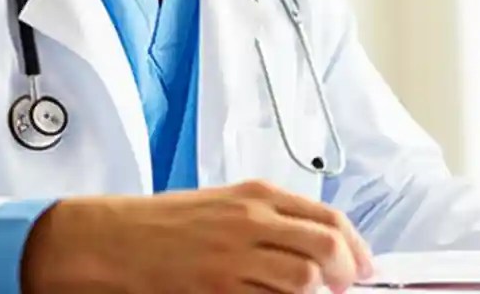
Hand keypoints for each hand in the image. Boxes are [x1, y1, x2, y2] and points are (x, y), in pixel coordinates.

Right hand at [21, 179, 373, 293]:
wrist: (115, 238)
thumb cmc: (167, 223)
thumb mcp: (225, 204)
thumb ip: (271, 218)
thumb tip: (316, 243)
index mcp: (256, 195)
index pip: (328, 218)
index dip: (356, 246)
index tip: (364, 265)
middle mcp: (251, 220)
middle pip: (326, 246)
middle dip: (347, 271)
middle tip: (347, 286)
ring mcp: (235, 256)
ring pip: (304, 278)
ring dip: (315, 292)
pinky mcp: (218, 287)